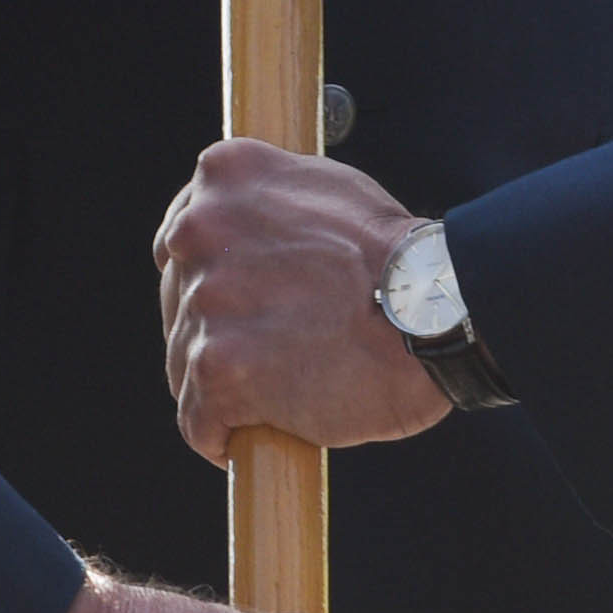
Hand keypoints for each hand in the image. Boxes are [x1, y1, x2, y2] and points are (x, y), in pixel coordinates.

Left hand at [156, 140, 456, 463]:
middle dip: (214, 332)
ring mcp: (206, 300)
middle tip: (268, 354)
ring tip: (275, 394)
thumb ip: (267, 202)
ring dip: (221, 388)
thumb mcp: (326, 188)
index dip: (209, 282)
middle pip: (179, 303)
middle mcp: (200, 229)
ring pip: (184, 364)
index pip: (178, 243)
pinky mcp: (216, 369)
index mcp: (224, 176)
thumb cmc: (398, 258)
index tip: (237, 309)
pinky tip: (249, 435)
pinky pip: (196, 421)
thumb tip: (244, 231)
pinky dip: (219, 435)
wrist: (435, 312)